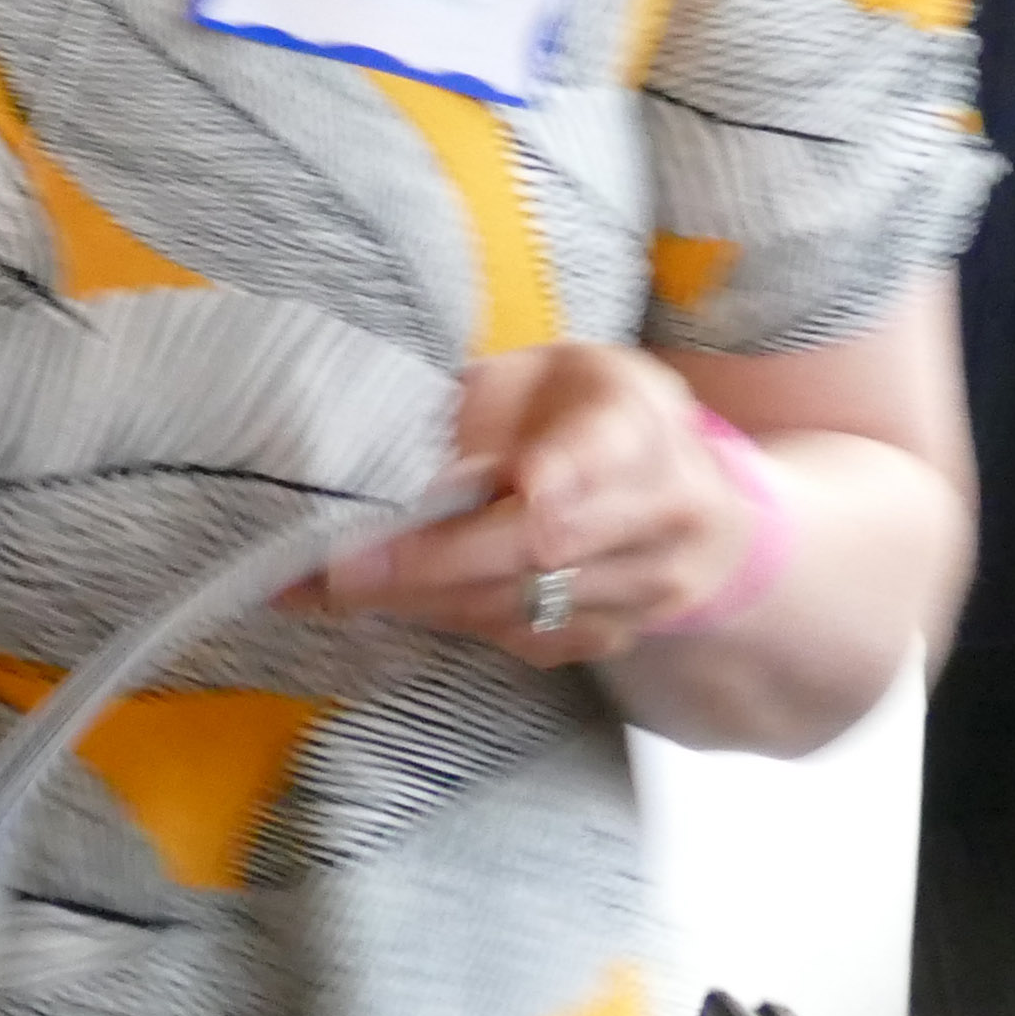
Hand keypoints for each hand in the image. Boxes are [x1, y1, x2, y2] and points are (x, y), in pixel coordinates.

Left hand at [303, 340, 758, 667]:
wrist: (683, 490)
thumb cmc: (584, 414)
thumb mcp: (542, 375)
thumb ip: (483, 409)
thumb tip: (412, 467)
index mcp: (636, 423)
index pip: (603, 451)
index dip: (562, 471)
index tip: (519, 482)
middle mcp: (662, 510)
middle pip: (544, 546)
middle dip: (434, 560)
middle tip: (339, 565)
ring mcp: (650, 584)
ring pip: (527, 605)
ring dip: (423, 600)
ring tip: (331, 586)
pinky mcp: (619, 633)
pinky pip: (529, 640)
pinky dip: (450, 622)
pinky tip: (390, 601)